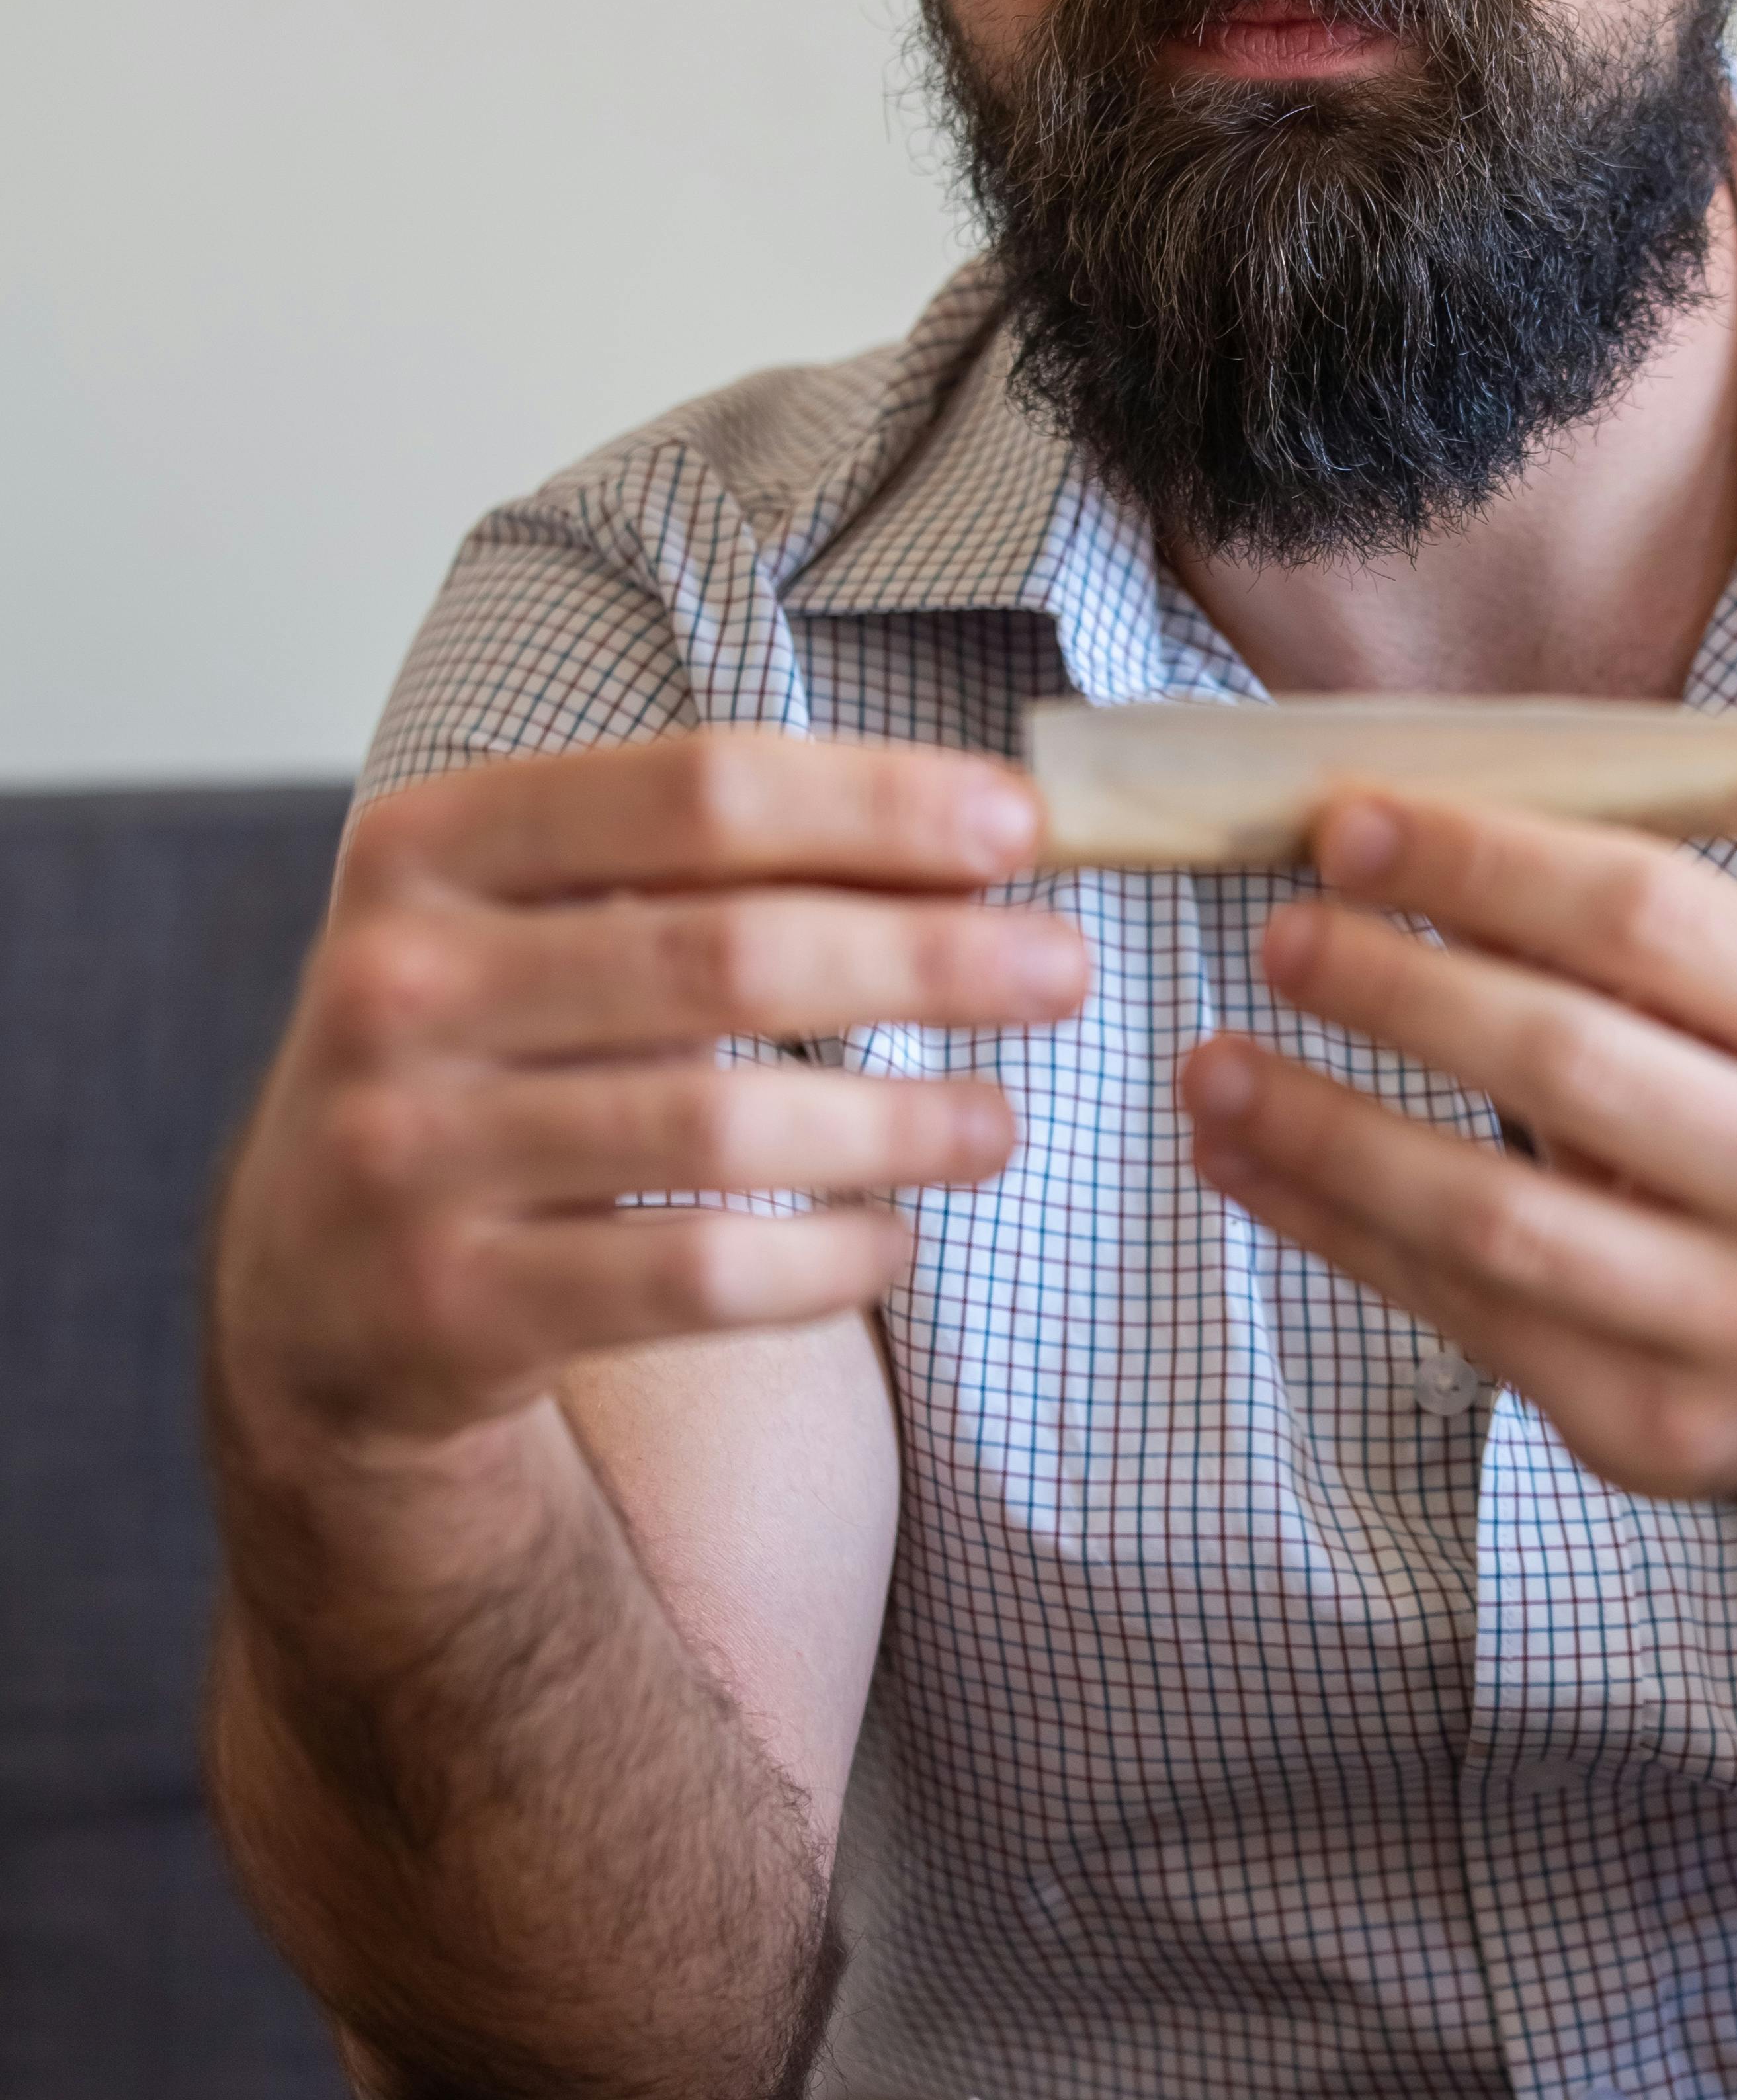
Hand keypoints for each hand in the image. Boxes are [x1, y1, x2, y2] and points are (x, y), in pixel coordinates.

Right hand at [215, 729, 1087, 1449]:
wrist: (310, 1295)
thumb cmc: (484, 1064)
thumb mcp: (537, 927)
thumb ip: (706, 870)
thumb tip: (980, 832)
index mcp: (426, 846)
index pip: (695, 790)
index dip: (877, 802)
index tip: (1022, 825)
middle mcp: (398, 987)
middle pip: (729, 952)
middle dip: (929, 956)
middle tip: (1063, 967)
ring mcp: (409, 1155)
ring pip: (724, 1128)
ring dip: (901, 1122)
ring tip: (1002, 1120)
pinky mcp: (452, 1309)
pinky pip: (697, 1281)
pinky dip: (827, 1261)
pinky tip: (896, 1241)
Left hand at [1178, 792, 1736, 1498]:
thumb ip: (1601, 932)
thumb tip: (1379, 840)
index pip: (1646, 913)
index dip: (1481, 861)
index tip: (1348, 826)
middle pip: (1564, 1057)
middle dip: (1394, 988)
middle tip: (1278, 938)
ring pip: (1491, 1212)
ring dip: (1324, 1127)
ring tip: (1209, 1066)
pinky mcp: (1657, 1426)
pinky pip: (1458, 1309)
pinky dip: (1330, 1227)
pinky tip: (1241, 1164)